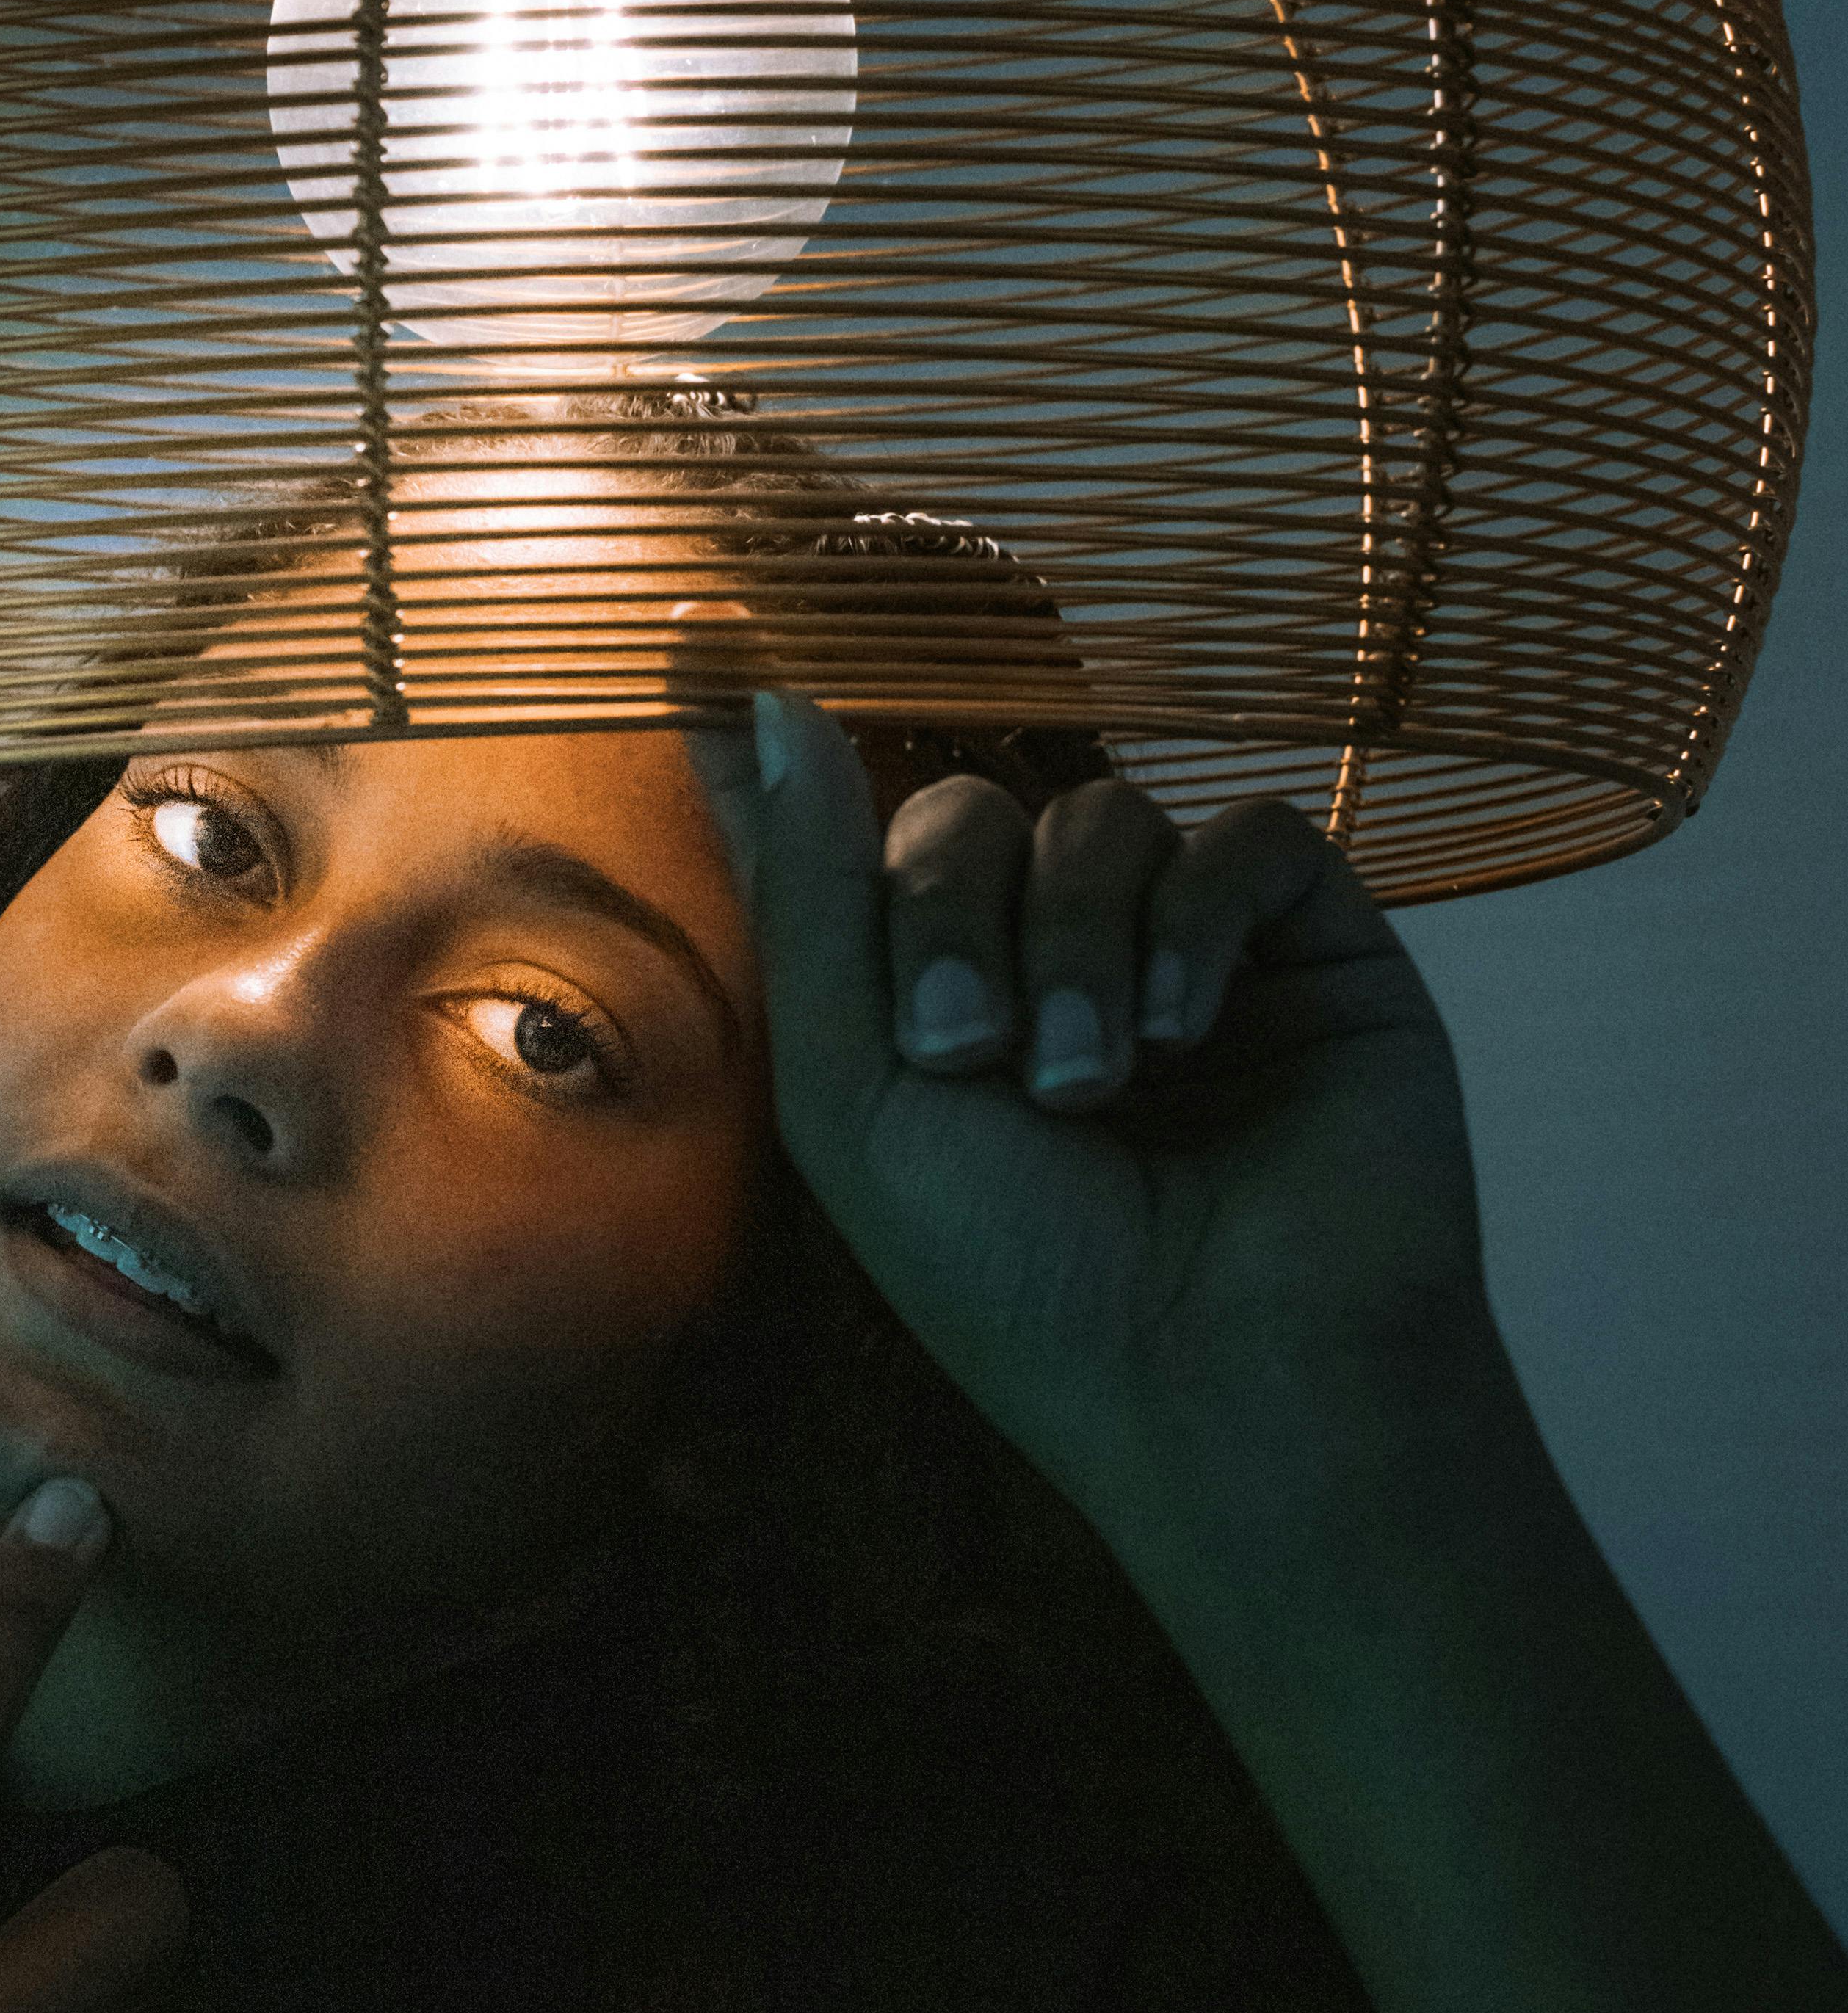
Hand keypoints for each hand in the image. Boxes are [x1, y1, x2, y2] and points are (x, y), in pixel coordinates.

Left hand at [673, 611, 1498, 1527]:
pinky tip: (1190, 1036)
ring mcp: (1182, 946)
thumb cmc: (1020, 1284)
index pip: (847, 833)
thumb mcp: (857, 1100)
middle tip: (968, 1054)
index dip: (781, 735)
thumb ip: (811, 899)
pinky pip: (1241, 840)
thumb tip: (771, 702)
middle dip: (946, 914)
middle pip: (960, 809)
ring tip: (1091, 1090)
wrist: (1220, 1383)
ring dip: (1071, 947)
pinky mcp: (1310, 947)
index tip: (702, 629)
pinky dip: (1197, 923)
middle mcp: (1044, 960)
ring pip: (1099, 819)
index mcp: (922, 1005)